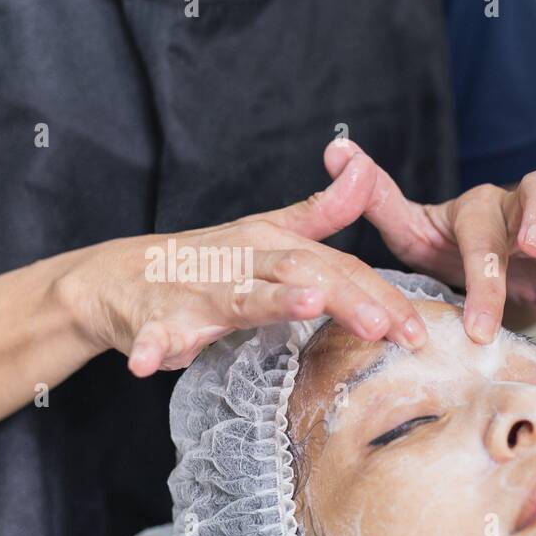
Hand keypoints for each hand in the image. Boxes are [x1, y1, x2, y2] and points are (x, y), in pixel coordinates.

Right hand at [60, 153, 432, 376]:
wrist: (119, 277)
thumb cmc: (209, 260)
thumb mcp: (270, 231)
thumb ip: (322, 211)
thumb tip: (367, 172)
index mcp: (272, 243)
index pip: (339, 267)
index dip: (381, 295)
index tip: (417, 329)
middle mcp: (242, 259)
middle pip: (303, 273)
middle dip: (348, 298)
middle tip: (385, 328)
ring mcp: (199, 287)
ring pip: (241, 295)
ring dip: (273, 300)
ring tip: (307, 305)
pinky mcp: (155, 316)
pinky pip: (153, 334)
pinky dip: (152, 346)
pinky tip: (149, 362)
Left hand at [322, 139, 535, 342]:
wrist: (492, 287)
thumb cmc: (450, 257)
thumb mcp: (412, 233)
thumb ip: (378, 198)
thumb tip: (335, 149)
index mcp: (478, 211)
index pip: (479, 237)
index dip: (479, 278)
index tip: (478, 328)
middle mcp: (521, 208)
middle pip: (528, 204)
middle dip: (529, 228)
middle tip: (527, 250)